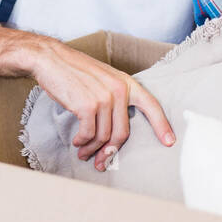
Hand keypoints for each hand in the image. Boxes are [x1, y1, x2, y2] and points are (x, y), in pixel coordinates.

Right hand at [27, 37, 174, 170]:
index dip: (162, 125)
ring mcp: (104, 98)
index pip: (151, 105)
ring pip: (104, 136)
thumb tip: (114, 128)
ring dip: (92, 149)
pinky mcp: (87, 106)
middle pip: (122, 133)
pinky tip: (77, 141)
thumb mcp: (102, 78)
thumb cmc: (73, 70)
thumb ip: (114, 97)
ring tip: (83, 152)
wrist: (50, 58)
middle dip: (111, 152)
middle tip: (101, 162)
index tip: (170, 142)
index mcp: (126, 83)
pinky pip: (89, 133)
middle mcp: (119, 90)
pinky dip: (82, 141)